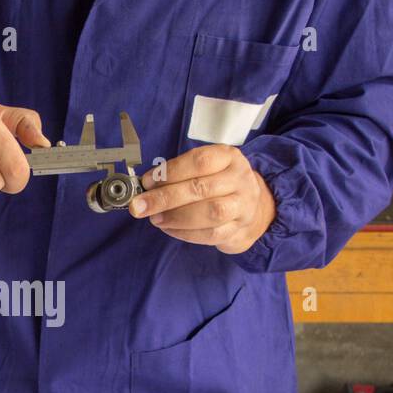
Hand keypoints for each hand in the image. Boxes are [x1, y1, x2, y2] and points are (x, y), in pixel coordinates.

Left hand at [129, 145, 276, 254]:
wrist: (253, 207)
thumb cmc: (219, 184)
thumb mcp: (205, 168)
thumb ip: (179, 173)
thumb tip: (147, 186)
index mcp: (229, 157)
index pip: (199, 162)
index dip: (170, 172)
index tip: (147, 182)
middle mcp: (240, 179)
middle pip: (201, 188)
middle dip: (165, 198)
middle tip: (139, 206)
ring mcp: (243, 206)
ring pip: (210, 213)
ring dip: (176, 217)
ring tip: (155, 219)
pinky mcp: (239, 229)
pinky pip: (211, 234)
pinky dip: (186, 233)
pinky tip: (169, 229)